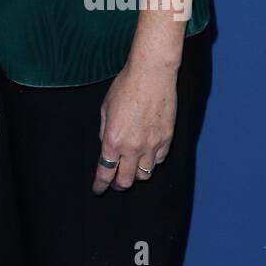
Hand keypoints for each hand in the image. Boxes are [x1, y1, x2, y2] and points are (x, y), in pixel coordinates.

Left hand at [92, 59, 177, 192]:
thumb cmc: (125, 87)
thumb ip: (105, 131)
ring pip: (145, 174)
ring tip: (132, 167)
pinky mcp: (167, 140)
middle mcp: (132, 148)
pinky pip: (159, 160)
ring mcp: (152, 146)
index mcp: (113, 140)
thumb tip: (106, 145)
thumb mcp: (105, 108)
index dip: (100, 185)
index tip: (98, 190)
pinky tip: (147, 154)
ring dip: (136, 174)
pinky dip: (152, 161)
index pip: (105, 173)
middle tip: (115, 183)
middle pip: (126, 181)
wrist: (151, 75)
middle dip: (118, 185)